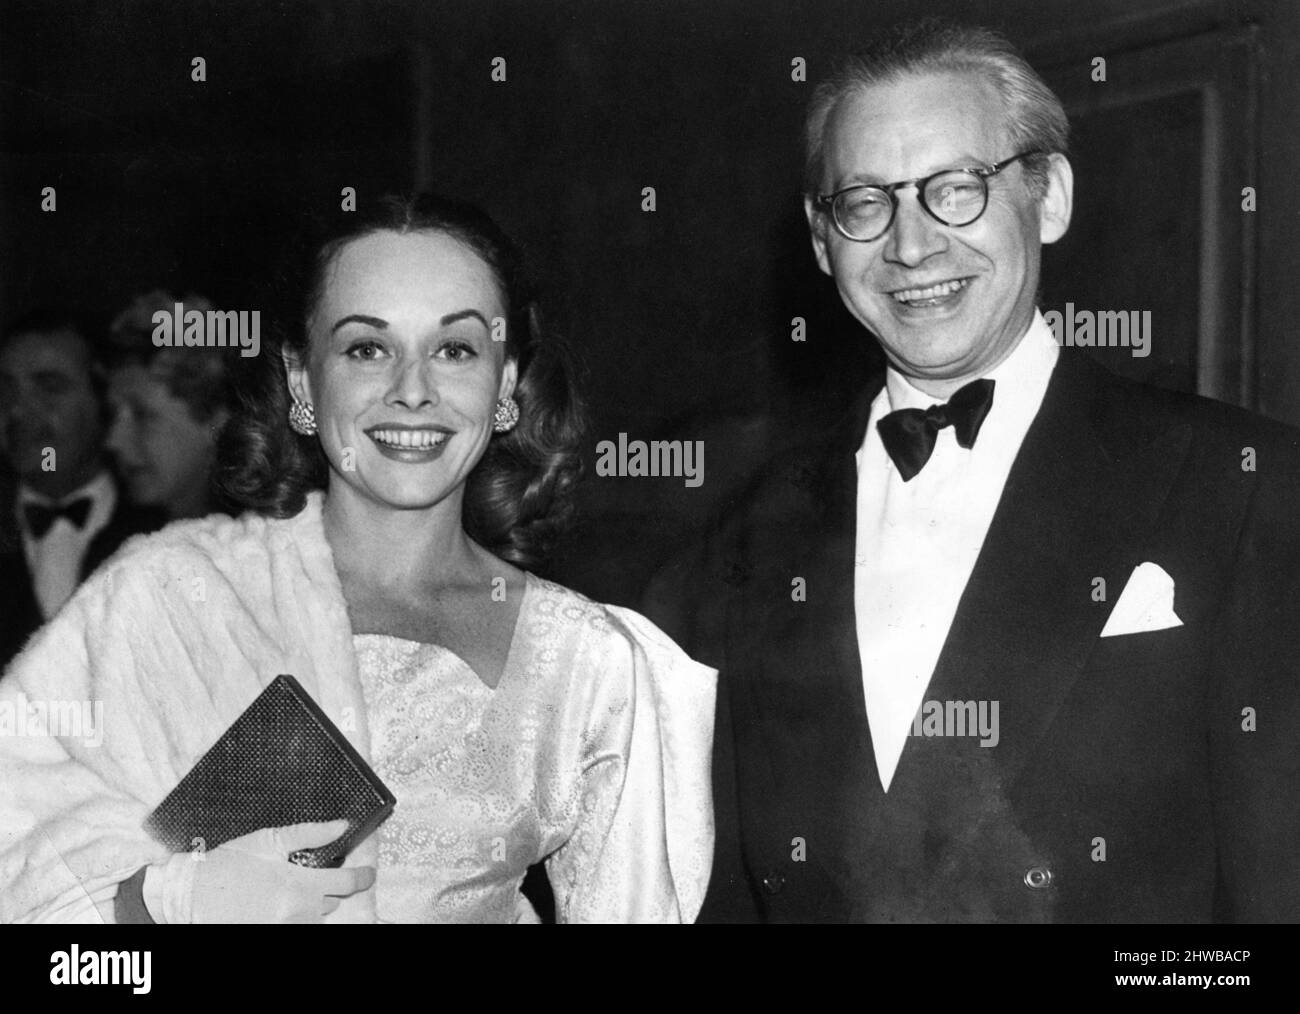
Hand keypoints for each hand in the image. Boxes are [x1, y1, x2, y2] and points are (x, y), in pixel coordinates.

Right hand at [190, 820, 376, 923]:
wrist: (189, 894)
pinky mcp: (270, 935)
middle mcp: (296, 913)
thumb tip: (341, 825)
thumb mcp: (269, 840)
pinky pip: (294, 926)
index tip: (369, 873)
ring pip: (313, 917)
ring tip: (285, 888)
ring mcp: (283, 929)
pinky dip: (293, 915)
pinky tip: (276, 902)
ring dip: (310, 903)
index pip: (347, 883)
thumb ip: (310, 834)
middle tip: (307, 873)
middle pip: (331, 902)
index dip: (362, 876)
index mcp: (299, 886)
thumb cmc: (227, 864)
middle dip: (326, 887)